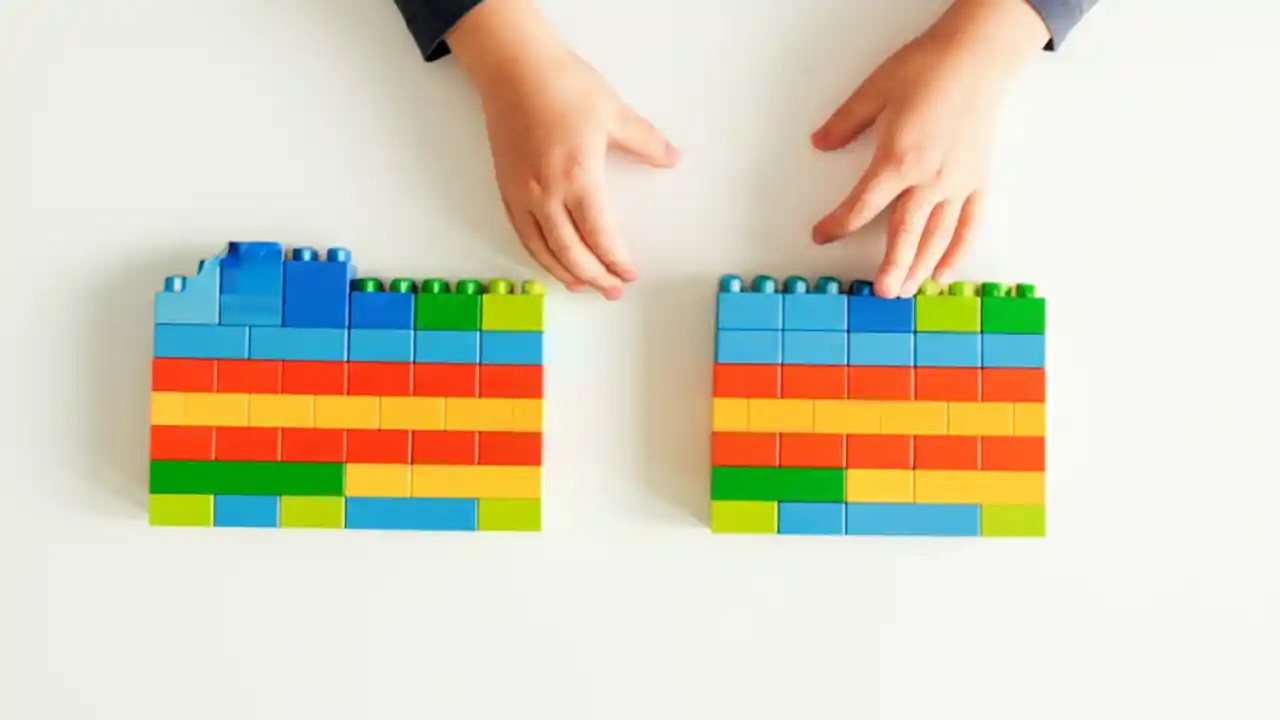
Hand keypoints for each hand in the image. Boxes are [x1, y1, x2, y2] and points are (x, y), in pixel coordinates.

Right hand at [448, 0, 678, 299]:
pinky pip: (523, 234)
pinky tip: (552, 262)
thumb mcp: (613, 112)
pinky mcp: (506, 188)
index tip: (630, 273)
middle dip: (595, 277)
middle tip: (613, 290)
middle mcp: (546, 193)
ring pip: (543, 250)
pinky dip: (539, 255)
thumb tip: (671, 159)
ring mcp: (522, 194)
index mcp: (577, 177)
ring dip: (565, 273)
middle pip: (572, 252)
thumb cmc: (562, 85)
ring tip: (584, 286)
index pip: (600, 236)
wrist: (513, 68)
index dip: (616, 261)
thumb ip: (645, 142)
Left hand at [811, 0, 1049, 297]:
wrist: (977, 56)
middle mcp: (929, 178)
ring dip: (920, 266)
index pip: (863, 204)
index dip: (839, 224)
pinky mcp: (978, 179)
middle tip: (880, 294)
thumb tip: (819, 143)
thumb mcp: (875, 90)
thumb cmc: (928, 69)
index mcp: (898, 159)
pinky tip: (945, 271)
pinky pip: (969, 224)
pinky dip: (958, 250)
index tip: (822, 235)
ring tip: (907, 291)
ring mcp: (957, 182)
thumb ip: (845, 123)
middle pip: (905, 233)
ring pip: (938, 236)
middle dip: (890, 266)